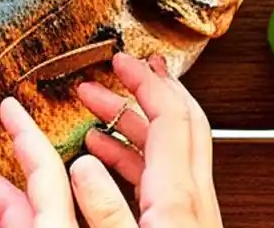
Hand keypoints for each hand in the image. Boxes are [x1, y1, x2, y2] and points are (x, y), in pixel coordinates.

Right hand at [0, 53, 221, 227]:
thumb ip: (99, 213)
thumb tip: (79, 166)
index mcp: (179, 206)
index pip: (173, 119)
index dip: (146, 82)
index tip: (120, 61)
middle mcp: (193, 209)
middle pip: (181, 130)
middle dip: (139, 96)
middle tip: (105, 79)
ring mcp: (191, 223)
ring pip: (171, 159)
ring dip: (131, 132)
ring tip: (92, 122)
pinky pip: (163, 187)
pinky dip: (132, 167)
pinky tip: (98, 170)